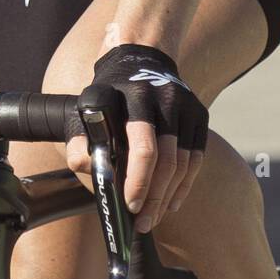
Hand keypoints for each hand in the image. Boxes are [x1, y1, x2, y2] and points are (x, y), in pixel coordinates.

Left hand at [65, 44, 208, 233]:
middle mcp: (165, 99)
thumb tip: (90, 170)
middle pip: (167, 160)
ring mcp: (186, 106)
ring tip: (153, 217)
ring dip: (169, 196)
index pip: (143, 146)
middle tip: (142, 222)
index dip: (138, 180)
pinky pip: (196, 158)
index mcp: (134, 96)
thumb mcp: (87, 107)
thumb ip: (80, 141)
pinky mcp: (199, 114)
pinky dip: (185, 184)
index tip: (130, 205)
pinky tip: (172, 201)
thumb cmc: (110, 91)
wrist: (142, 57)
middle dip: (154, 197)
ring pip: (184, 164)